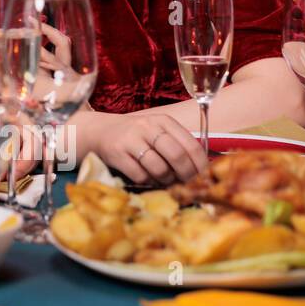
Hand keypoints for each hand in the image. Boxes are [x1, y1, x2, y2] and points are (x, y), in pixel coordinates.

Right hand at [74, 110, 207, 185]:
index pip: (191, 145)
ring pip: (159, 168)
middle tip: (187, 184)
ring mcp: (131, 140)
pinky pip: (140, 175)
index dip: (200, 165)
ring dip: (165, 179)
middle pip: (176, 156)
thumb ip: (178, 145)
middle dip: (185, 175)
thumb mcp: (158, 132)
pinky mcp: (117, 153)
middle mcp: (148, 127)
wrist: (100, 131)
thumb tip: (201, 171)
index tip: (204, 178)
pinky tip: (147, 177)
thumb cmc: (137, 135)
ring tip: (164, 179)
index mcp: (164, 121)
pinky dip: (147, 181)